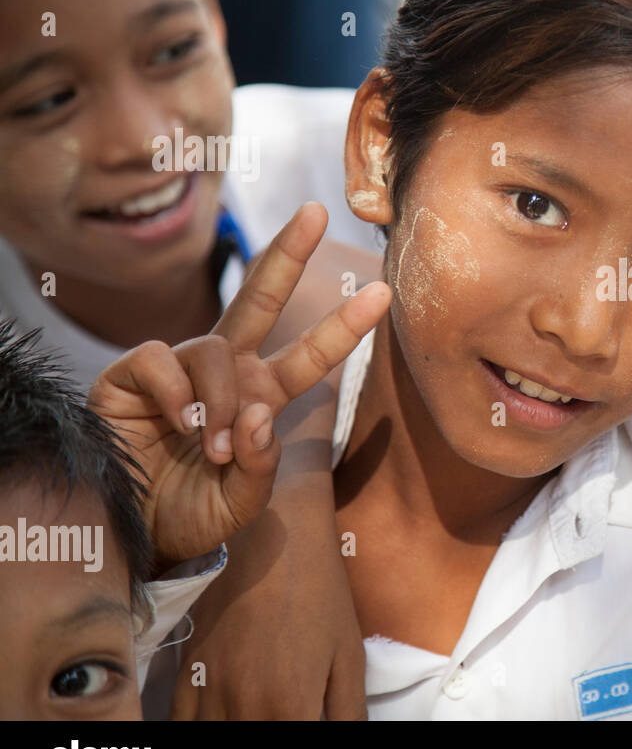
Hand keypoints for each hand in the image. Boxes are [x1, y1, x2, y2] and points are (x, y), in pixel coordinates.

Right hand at [87, 202, 390, 566]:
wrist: (136, 537)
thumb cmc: (193, 514)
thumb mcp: (242, 501)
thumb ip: (260, 464)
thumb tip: (259, 414)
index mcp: (264, 395)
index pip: (311, 354)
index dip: (345, 326)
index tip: (383, 291)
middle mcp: (227, 371)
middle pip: (262, 298)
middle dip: (288, 253)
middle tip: (317, 210)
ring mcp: (180, 369)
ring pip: (216, 350)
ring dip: (222, 400)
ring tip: (211, 449)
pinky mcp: (132, 375)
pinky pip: (162, 359)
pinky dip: (179, 392)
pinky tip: (184, 424)